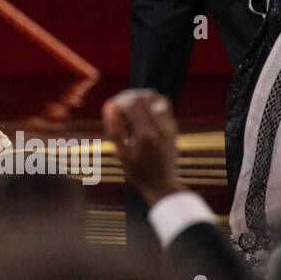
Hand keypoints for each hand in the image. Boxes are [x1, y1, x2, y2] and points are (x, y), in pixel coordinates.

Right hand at [100, 89, 184, 207]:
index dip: (117, 102)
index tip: (108, 110)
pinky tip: (139, 110)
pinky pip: (162, 103)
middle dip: (125, 97)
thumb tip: (108, 107)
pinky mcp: (172, 125)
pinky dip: (148, 100)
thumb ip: (114, 130)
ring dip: (137, 96)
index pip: (131, 104)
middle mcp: (160, 127)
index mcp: (146, 135)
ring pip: (154, 96)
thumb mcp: (121, 154)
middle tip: (115, 106)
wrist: (163, 184)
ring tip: (127, 106)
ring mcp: (168, 125)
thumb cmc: (138, 172)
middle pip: (142, 96)